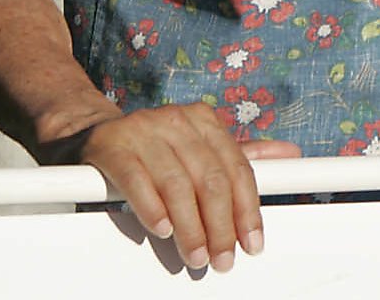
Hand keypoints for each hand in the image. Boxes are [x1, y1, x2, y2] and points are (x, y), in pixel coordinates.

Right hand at [39, 103, 299, 272]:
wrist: (88, 134)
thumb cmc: (151, 149)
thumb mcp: (195, 149)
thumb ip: (239, 154)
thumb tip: (290, 154)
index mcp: (203, 120)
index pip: (236, 169)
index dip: (247, 209)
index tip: (252, 243)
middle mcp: (177, 121)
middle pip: (210, 178)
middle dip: (220, 225)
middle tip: (223, 259)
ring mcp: (144, 130)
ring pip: (177, 184)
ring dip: (189, 226)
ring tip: (196, 256)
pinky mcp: (111, 145)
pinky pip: (137, 178)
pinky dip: (152, 207)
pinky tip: (162, 230)